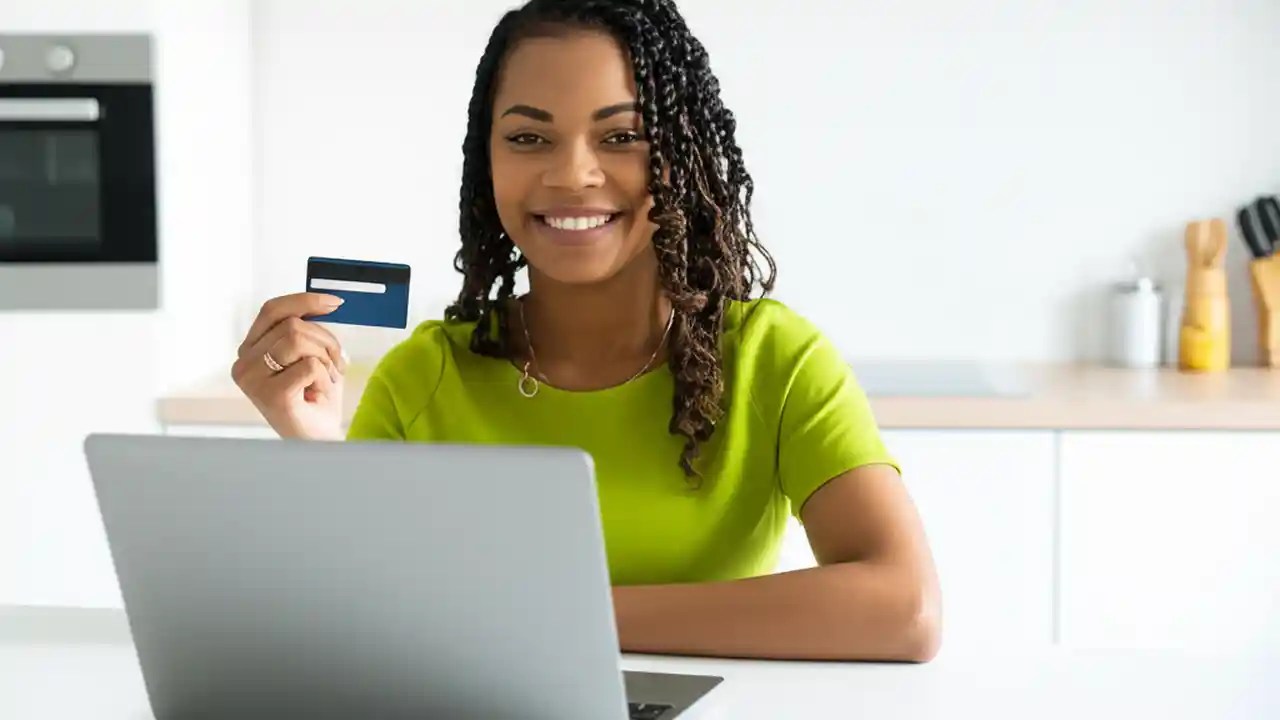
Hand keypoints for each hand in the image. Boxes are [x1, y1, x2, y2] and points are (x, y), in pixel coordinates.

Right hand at [231, 293, 348, 439]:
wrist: (319, 440)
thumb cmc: (315, 399)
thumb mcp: (311, 355)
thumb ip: (307, 330)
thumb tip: (324, 303)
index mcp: (251, 350)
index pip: (272, 310)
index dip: (305, 301)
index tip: (334, 303)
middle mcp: (244, 364)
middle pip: (292, 324)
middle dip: (325, 340)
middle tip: (336, 364)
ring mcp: (254, 381)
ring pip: (299, 340)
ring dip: (325, 358)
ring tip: (327, 379)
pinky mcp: (271, 396)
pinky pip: (310, 366)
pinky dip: (325, 378)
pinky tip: (319, 394)